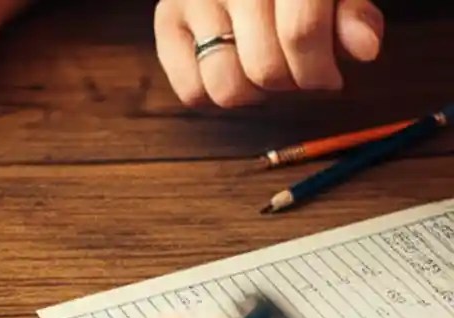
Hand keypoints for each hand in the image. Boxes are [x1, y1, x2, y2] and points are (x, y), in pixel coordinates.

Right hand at [155, 0, 383, 107]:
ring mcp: (194, 0)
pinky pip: (191, 89)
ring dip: (254, 94)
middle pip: (265, 67)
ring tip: (263, 73)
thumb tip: (364, 49)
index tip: (329, 79)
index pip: (300, 33)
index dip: (320, 69)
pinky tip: (232, 69)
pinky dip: (214, 92)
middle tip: (297, 73)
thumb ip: (351, 10)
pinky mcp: (167, 19)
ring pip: (227, 87)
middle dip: (291, 84)